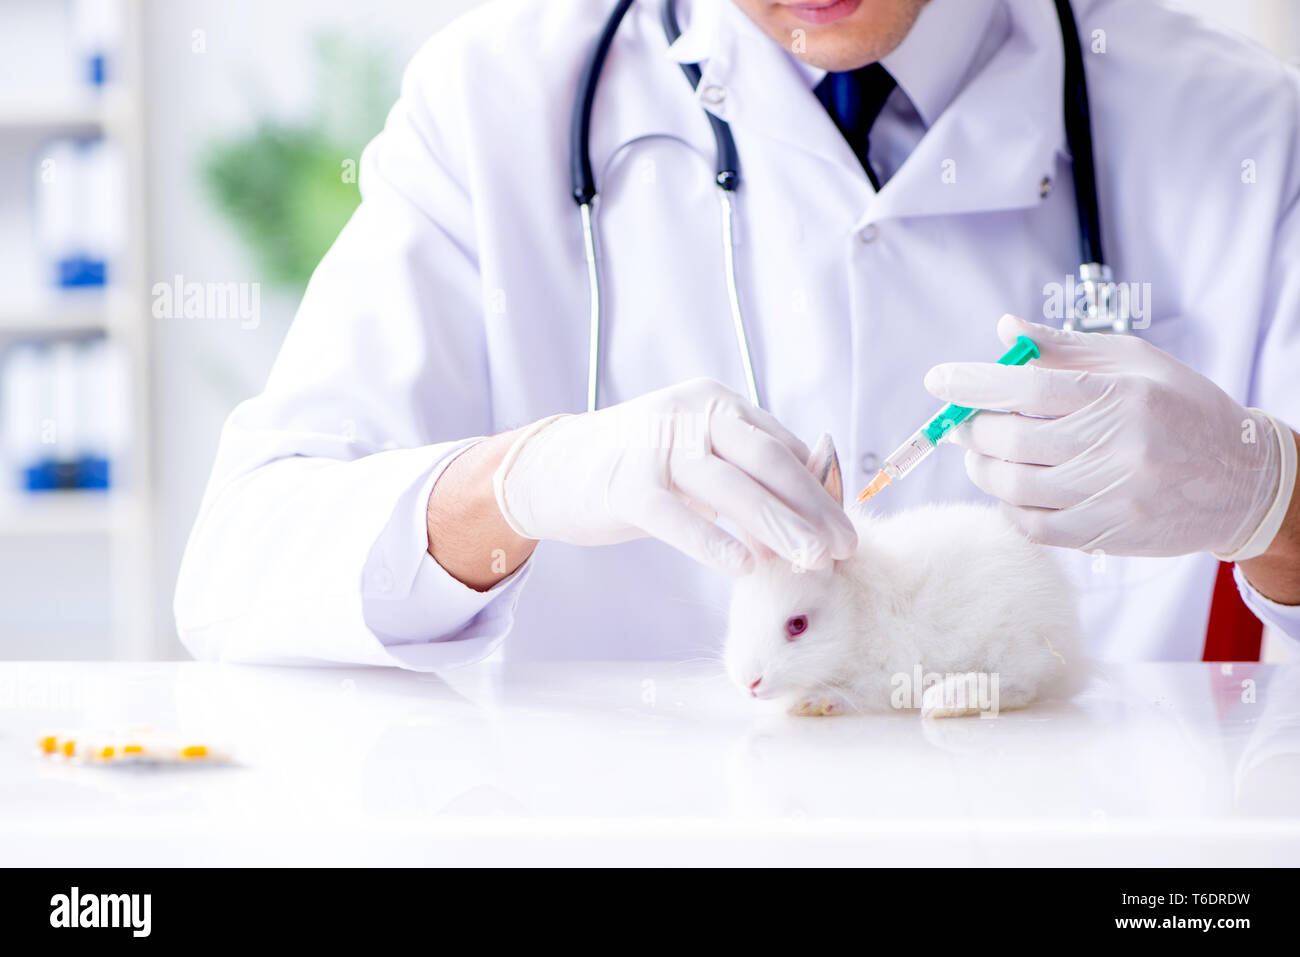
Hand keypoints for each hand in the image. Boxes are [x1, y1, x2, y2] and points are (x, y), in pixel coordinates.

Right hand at [492, 378, 857, 573]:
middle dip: (811, 506)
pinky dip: (710, 540)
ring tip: (811, 561)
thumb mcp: (698, 456)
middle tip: (844, 547)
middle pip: (765, 460)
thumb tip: (817, 498)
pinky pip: (674, 515)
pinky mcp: (624, 483)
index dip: (820, 490)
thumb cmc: (638, 468)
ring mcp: (656, 445)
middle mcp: (691, 412)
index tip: (847, 527)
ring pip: (727, 486)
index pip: (782, 447)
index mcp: (717, 404)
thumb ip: (748, 469)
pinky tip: (742, 566)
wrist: (553, 467)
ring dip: (776, 525)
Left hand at [923, 314, 1290, 558]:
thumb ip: (1065, 349)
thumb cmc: (1181, 409)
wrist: (1241, 481)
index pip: (1028, 389)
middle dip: (972, 429)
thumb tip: (1005, 331)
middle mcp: (1116, 450)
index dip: (974, 384)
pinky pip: (1032, 526)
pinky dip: (1007, 505)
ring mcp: (1110, 498)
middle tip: (963, 422)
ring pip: (1014, 487)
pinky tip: (1011, 487)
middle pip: (1011, 442)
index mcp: (1120, 398)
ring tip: (982, 454)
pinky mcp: (1106, 535)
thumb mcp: (1135, 362)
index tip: (938, 379)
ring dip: (983, 468)